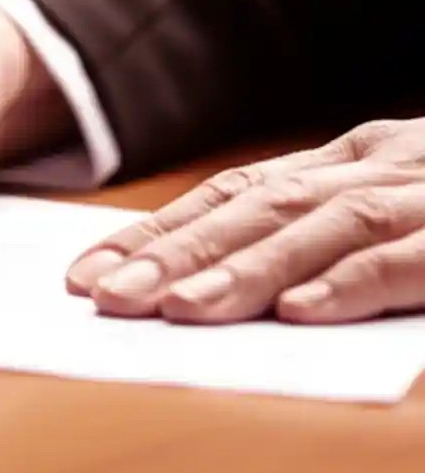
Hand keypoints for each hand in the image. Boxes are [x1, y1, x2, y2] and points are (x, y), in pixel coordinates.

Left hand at [66, 118, 424, 323]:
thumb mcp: (391, 202)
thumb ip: (314, 232)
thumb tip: (210, 282)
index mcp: (347, 160)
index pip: (230, 195)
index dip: (153, 233)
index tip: (81, 276)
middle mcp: (375, 168)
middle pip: (260, 208)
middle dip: (177, 253)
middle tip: (107, 297)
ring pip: (324, 226)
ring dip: (245, 269)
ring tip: (178, 309)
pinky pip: (409, 257)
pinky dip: (350, 282)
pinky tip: (295, 312)